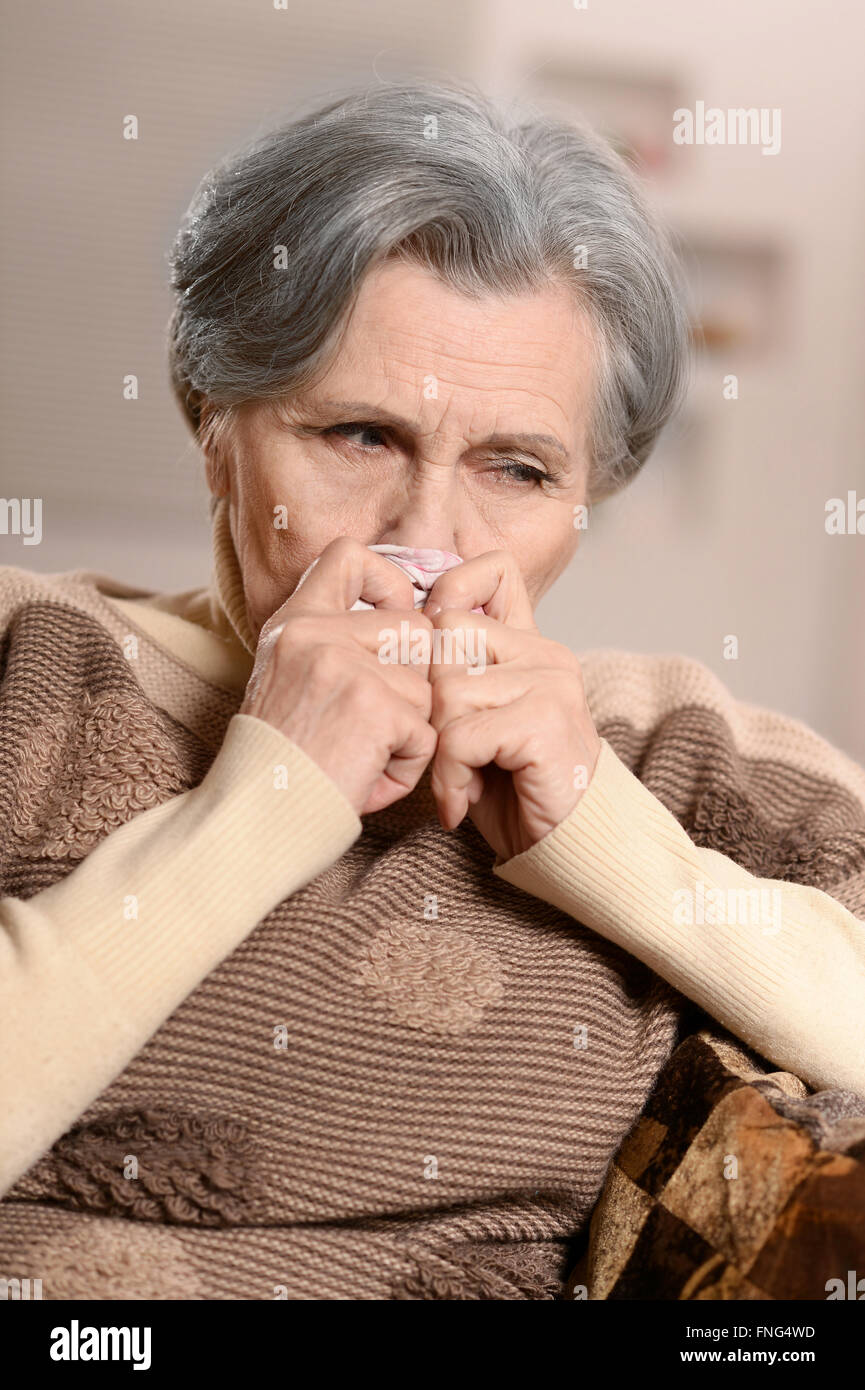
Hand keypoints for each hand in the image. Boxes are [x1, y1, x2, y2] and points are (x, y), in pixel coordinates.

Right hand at [240, 537, 436, 815]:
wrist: (253, 817)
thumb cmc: (275, 764)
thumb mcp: (287, 682)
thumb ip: (333, 648)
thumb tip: (406, 627)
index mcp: (294, 622)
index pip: (350, 555)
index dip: (389, 582)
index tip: (393, 620)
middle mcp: (317, 633)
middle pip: (416, 631)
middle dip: (412, 683)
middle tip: (377, 724)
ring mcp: (348, 667)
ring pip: (426, 691)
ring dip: (407, 735)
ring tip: (362, 760)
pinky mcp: (376, 708)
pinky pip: (426, 735)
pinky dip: (406, 769)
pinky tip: (366, 781)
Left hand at [424, 551, 601, 860]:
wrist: (566, 850)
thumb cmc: (512, 790)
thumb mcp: (476, 719)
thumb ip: (455, 675)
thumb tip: (400, 633)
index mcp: (530, 644)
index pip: (491, 570)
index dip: (447, 592)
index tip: (429, 649)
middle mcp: (546, 654)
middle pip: (445, 639)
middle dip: (431, 701)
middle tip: (451, 749)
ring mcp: (550, 684)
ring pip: (447, 691)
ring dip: (440, 749)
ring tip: (463, 778)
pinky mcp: (544, 721)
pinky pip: (460, 736)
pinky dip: (450, 777)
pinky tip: (463, 802)